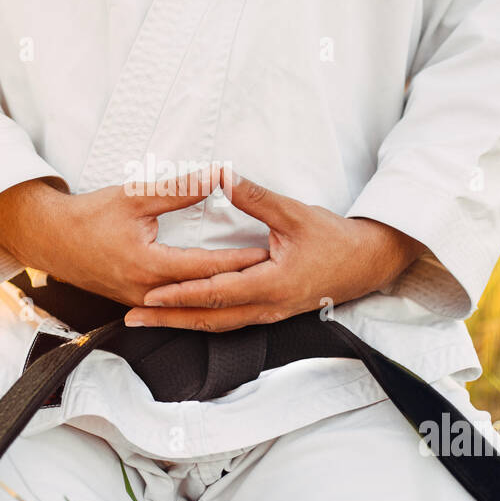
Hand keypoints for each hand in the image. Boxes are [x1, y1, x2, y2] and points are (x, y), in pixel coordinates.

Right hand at [0, 170, 269, 306]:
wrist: (51, 239)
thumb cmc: (91, 215)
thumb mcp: (136, 195)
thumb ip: (178, 189)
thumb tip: (217, 177)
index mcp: (149, 265)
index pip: (207, 267)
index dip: (240, 260)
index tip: (270, 252)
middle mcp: (147, 290)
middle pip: (204, 291)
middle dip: (240, 282)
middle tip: (275, 272)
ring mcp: (140, 300)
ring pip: (190, 303)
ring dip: (222, 294)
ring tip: (255, 284)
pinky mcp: (134, 300)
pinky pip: (174, 304)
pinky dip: (199, 298)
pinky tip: (219, 292)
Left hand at [123, 170, 424, 331]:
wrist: (367, 263)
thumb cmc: (334, 238)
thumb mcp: (295, 213)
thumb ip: (256, 197)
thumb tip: (224, 176)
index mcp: (271, 283)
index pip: (216, 292)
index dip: (181, 294)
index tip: (149, 295)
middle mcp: (267, 306)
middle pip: (209, 318)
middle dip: (169, 320)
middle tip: (131, 319)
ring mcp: (269, 314)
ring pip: (218, 324)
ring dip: (182, 323)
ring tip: (148, 321)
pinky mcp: (271, 312)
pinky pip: (230, 322)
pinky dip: (203, 320)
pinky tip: (184, 317)